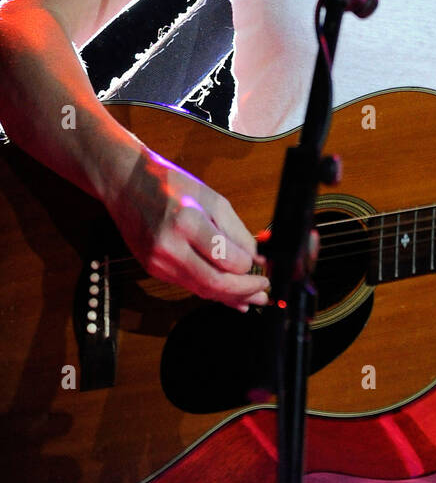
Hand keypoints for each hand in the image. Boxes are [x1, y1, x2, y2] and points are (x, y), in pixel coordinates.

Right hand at [103, 145, 269, 311]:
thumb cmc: (169, 185)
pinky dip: (210, 291)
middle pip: (214, 283)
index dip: (250, 267)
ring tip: (252, 299)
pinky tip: (228, 296)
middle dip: (244, 291)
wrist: (125, 183)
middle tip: (264, 291)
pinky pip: (188, 285)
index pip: (227, 259)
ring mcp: (158, 262)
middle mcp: (169, 247)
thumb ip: (236, 231)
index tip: (263, 265)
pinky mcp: (153, 269)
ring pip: (201, 290)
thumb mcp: (212, 198)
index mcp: (187, 223)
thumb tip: (257, 256)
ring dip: (229, 297)